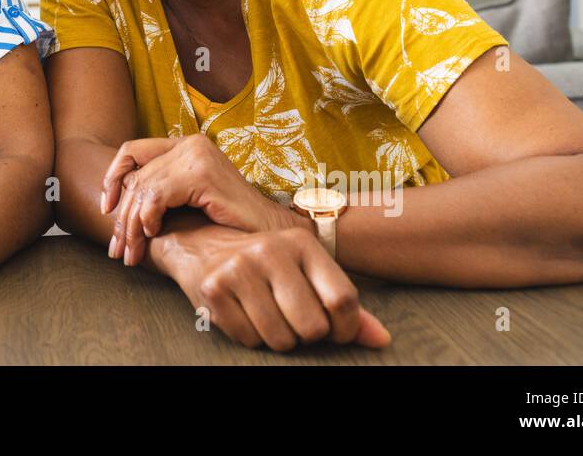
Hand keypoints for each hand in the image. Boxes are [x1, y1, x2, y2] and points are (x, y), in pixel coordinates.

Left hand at [102, 134, 308, 264]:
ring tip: (132, 252)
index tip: (107, 209)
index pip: (131, 150)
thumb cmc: (228, 222)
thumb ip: (159, 192)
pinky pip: (157, 195)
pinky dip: (149, 217)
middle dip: (122, 215)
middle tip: (117, 248)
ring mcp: (197, 156)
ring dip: (132, 225)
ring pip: (143, 189)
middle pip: (135, 176)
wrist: (268, 232)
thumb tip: (116, 206)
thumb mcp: (187, 201)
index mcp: (186, 144)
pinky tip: (154, 234)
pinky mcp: (202, 174)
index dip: (113, 178)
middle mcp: (190, 143)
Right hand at [156, 223, 390, 351]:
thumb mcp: (305, 271)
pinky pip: (249, 340)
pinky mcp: (214, 288)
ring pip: (281, 339)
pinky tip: (244, 314)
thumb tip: (382, 341)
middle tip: (295, 321)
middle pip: (313, 326)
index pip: (342, 299)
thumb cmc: (265, 264)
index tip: (336, 331)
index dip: (346, 328)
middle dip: (308, 336)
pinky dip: (251, 337)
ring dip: (279, 339)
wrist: (200, 244)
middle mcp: (270, 249)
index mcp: (301, 241)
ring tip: (269, 316)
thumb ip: (343, 304)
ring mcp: (239, 268)